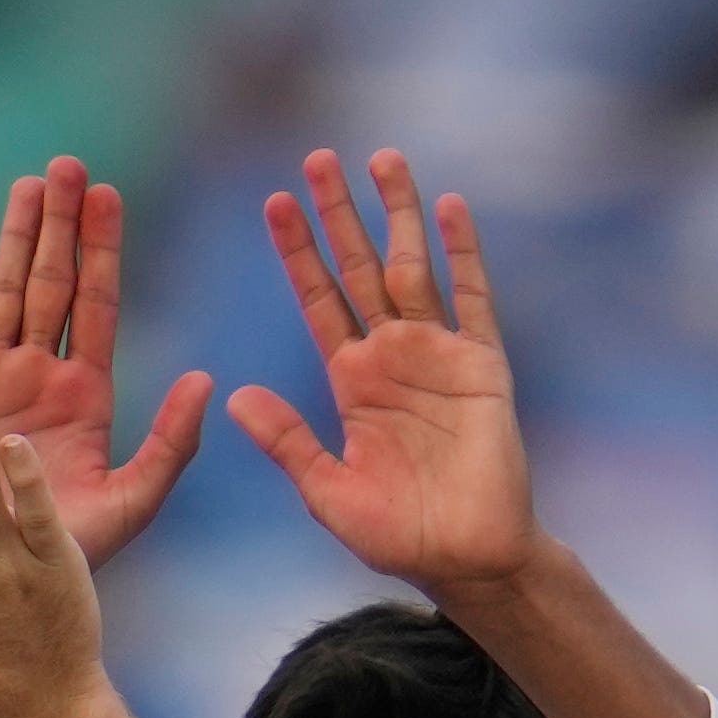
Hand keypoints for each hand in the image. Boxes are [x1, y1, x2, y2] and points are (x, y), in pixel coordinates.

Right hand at [0, 156, 212, 564]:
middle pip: (51, 284)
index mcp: (85, 397)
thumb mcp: (132, 502)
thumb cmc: (67, 560)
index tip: (109, 192)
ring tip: (28, 183)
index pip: (96, 306)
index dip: (101, 249)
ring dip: (15, 239)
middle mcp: (38, 381)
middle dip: (60, 224)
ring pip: (3, 294)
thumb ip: (172, 445)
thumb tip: (207, 379)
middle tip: (69, 164)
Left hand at [229, 147, 544, 600]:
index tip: (276, 203)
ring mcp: (439, 356)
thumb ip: (287, 442)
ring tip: (383, 158)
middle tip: (317, 158)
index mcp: (351, 381)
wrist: (468, 560)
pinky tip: (450, 208)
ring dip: (398, 214)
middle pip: (360, 267)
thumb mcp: (327, 491)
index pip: (318, 299)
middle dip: (340, 214)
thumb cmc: (398, 536)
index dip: (297, 252)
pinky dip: (463, 253)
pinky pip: (473, 299)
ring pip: (413, 267)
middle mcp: (393, 356)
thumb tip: (234, 396)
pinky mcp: (483, 367)